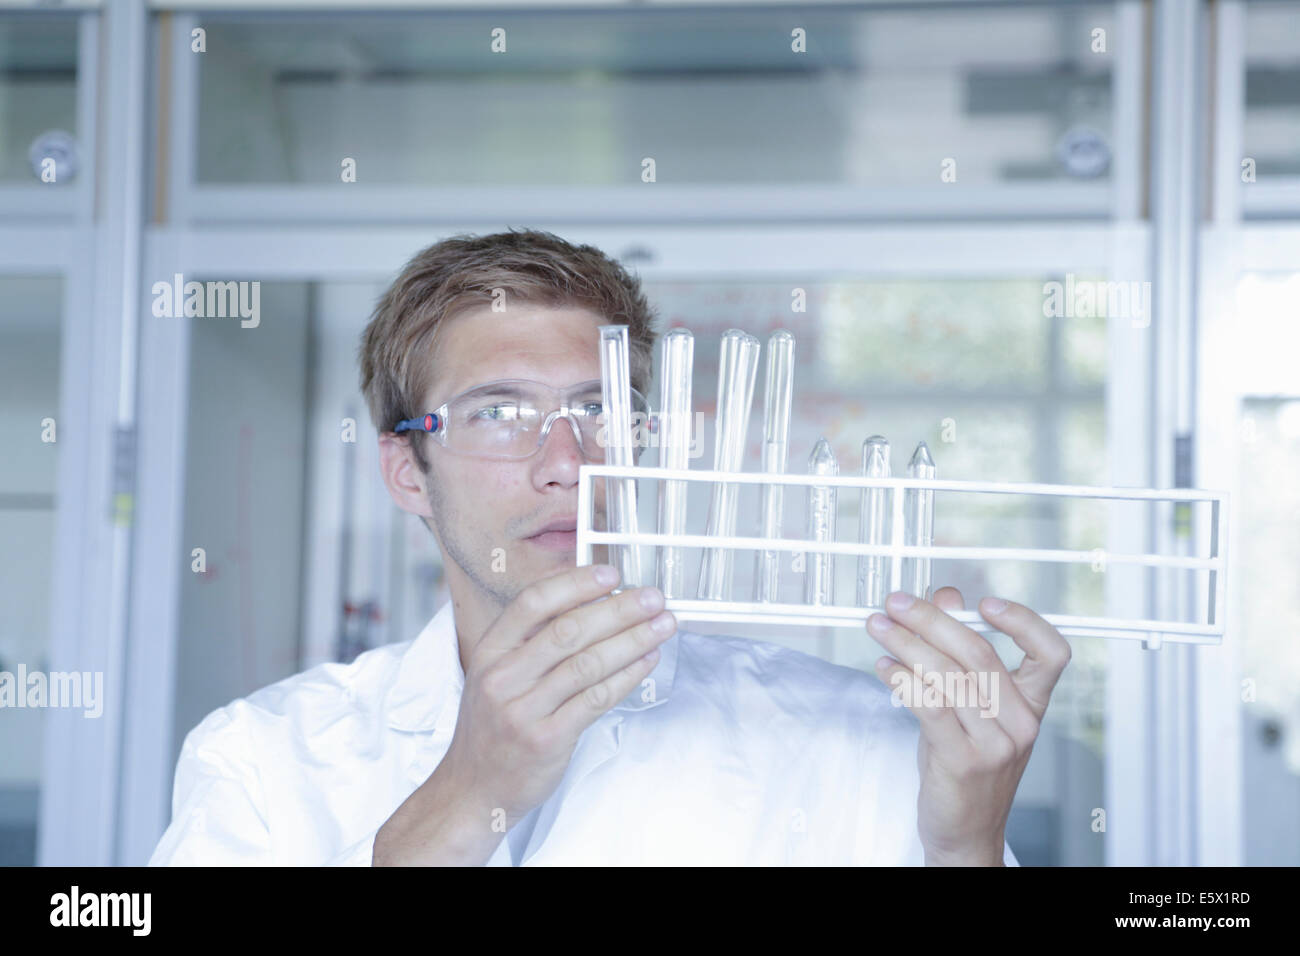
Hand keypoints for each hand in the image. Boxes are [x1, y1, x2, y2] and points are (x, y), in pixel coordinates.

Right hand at [376, 563, 674, 864]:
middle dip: (618, 609)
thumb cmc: (492, 729)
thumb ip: (532, 643)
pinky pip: (595, 699)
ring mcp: (523, 710)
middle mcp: (503, 677)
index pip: (534, 603)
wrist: (472, 790)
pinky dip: (627, 677)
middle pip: (568, 630)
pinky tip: (646, 662)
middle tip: (652, 598)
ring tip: (661, 627)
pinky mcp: (547, 739)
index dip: (576, 584)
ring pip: (588, 663)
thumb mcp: (495, 676)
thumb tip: (589, 604)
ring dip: (632, 640)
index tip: (611, 574)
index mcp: (490, 651)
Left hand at [867, 587, 1070, 865]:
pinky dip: (902, 678)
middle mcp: (1020, 722)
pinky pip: (929, 705)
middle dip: (931, 619)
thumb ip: (959, 654)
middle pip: (979, 652)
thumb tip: (946, 599)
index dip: (1023, 621)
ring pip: (948, 675)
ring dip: (905, 644)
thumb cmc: (967, 766)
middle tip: (898, 603)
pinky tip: (884, 667)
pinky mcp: (962, 760)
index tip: (984, 601)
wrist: (966, 831)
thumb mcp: (971, 708)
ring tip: (880, 630)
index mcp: (1031, 705)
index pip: (1050, 653)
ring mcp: (994, 744)